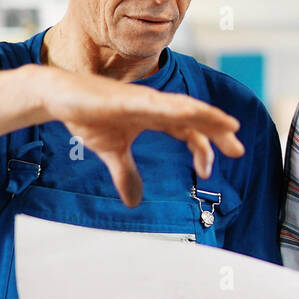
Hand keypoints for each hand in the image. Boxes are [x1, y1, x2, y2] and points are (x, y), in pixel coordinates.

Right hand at [38, 67, 244, 205]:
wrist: (59, 96)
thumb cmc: (88, 117)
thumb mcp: (111, 153)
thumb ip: (126, 175)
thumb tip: (134, 202)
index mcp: (155, 116)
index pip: (188, 130)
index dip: (203, 148)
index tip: (208, 171)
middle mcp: (154, 105)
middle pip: (194, 116)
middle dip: (218, 130)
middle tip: (239, 149)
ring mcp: (141, 99)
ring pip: (181, 106)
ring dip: (205, 114)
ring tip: (227, 124)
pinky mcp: (125, 98)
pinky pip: (153, 103)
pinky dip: (172, 108)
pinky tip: (187, 113)